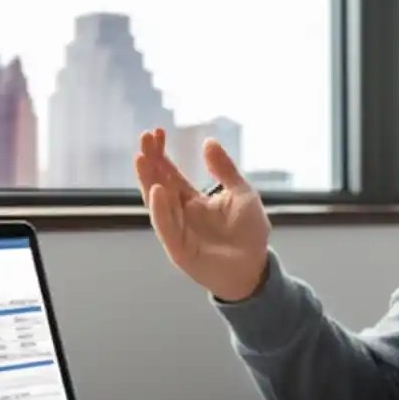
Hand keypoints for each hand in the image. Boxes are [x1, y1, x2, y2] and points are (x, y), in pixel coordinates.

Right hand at [134, 128, 270, 301]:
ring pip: (157, 204)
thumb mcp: (242, 194)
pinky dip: (160, 210)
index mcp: (192, 201)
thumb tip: (208, 142)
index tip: (157, 132)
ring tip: (142, 158)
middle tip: (145, 138)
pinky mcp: (179, 250)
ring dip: (148, 181)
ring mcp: (177, 232)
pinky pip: (166, 228)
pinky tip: (157, 190)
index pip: (170, 173)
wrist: (256, 267)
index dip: (162, 154)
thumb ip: (225, 170)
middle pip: (158, 184)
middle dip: (150, 161)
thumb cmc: (249, 232)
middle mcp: (179, 214)